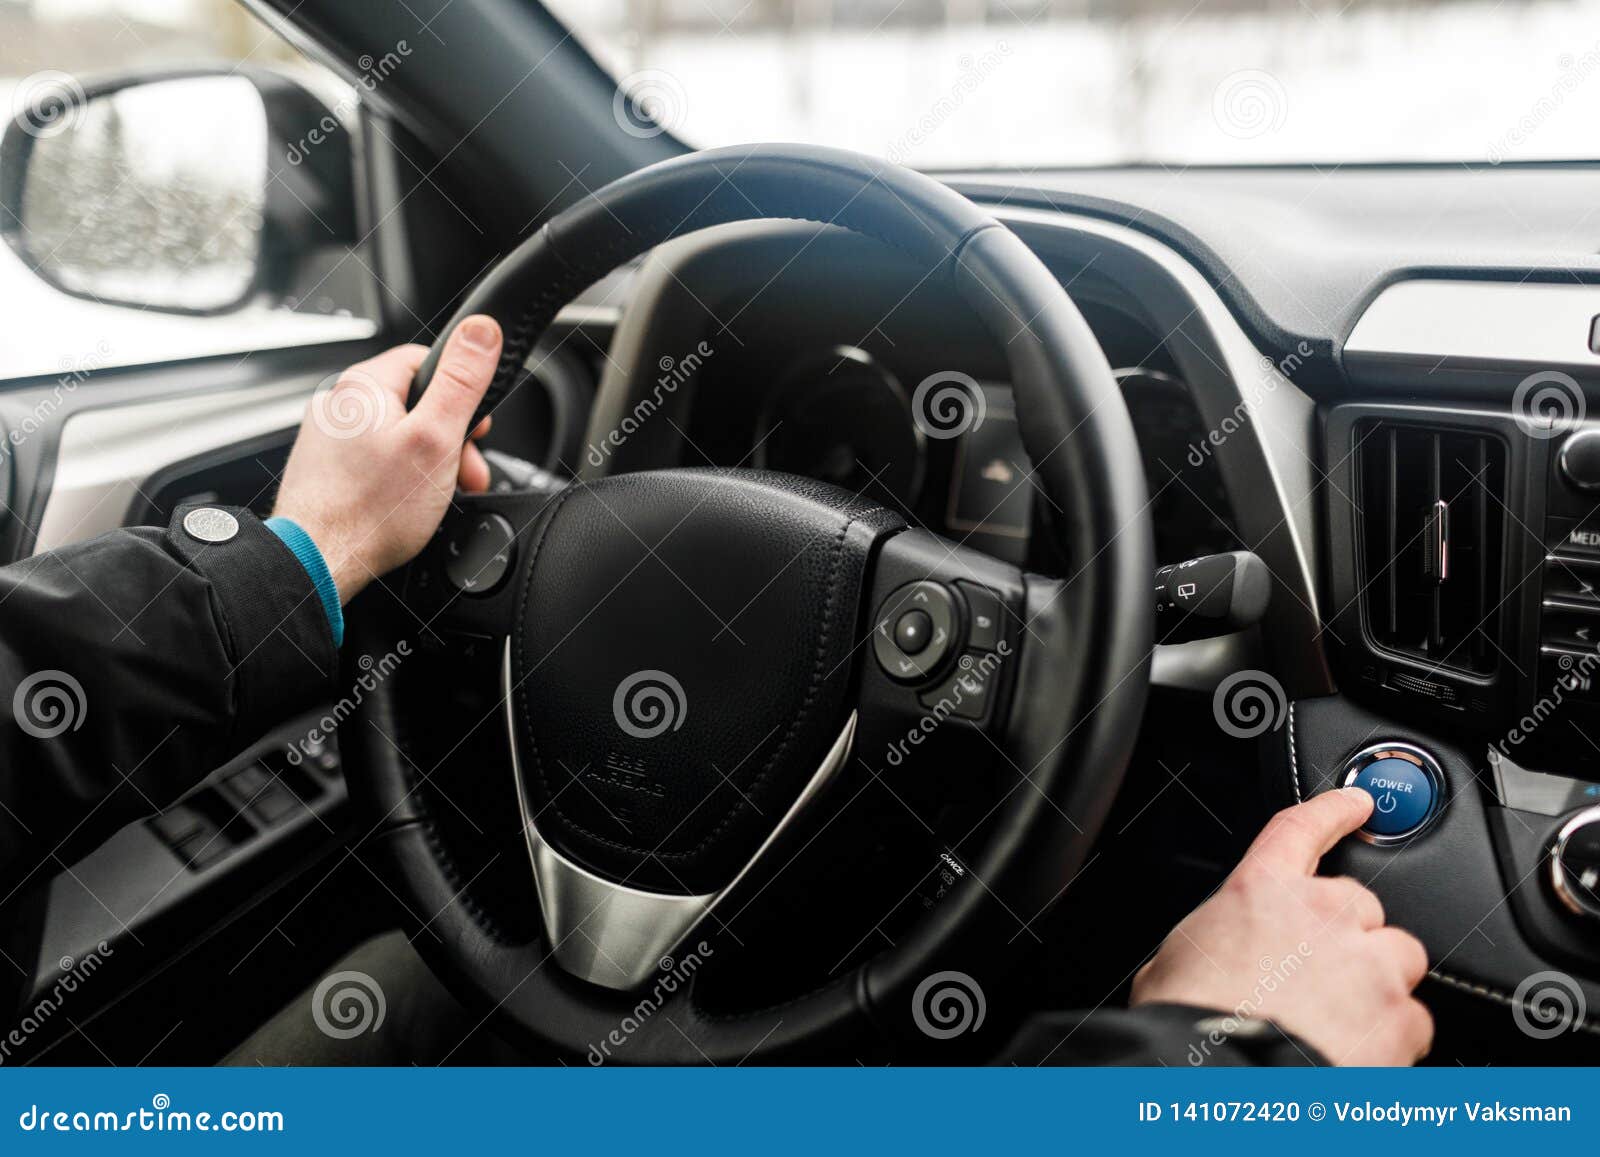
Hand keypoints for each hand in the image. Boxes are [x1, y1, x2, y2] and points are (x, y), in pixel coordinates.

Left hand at [272, 316, 500, 603]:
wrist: (317, 562)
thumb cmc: (371, 510)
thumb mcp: (436, 439)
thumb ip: (462, 381)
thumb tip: (482, 330)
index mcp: (364, 384)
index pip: (428, 359)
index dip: (463, 393)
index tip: (475, 426)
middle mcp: (339, 405)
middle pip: (416, 402)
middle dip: (450, 437)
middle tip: (464, 472)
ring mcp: (329, 439)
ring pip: (397, 435)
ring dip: (428, 461)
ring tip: (437, 495)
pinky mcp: (326, 470)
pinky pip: (376, 460)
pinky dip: (398, 478)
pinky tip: (406, 504)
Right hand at [1130, 787, 1432, 1064]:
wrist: (1221, 1083)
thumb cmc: (1188, 1025)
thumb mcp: (1174, 964)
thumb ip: (1214, 943)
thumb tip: (1213, 962)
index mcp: (1260, 893)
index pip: (1301, 829)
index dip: (1334, 811)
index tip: (1359, 804)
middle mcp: (1322, 915)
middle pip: (1361, 909)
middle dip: (1349, 940)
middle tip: (1318, 984)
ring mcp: (1368, 965)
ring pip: (1399, 961)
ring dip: (1379, 986)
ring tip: (1340, 1026)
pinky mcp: (1399, 1018)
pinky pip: (1414, 1022)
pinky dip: (1394, 1041)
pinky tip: (1355, 1058)